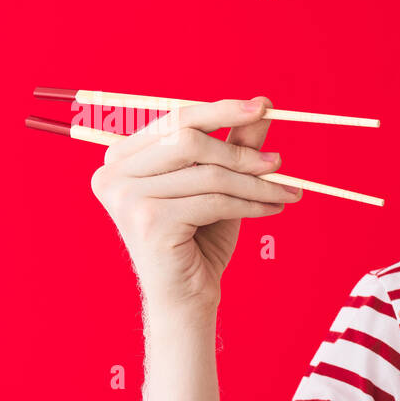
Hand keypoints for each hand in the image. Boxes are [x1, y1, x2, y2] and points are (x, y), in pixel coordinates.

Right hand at [89, 97, 301, 313]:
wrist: (186, 298)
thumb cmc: (198, 240)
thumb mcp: (218, 184)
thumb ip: (233, 143)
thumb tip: (262, 102)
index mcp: (122, 157)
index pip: (175, 119)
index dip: (221, 110)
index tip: (263, 107)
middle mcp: (114, 173)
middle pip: (188, 139)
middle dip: (241, 149)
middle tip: (279, 162)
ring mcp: (127, 197)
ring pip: (208, 174)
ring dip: (256, 184)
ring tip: (286, 191)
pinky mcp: (148, 221)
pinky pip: (214, 201)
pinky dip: (251, 204)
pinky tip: (273, 209)